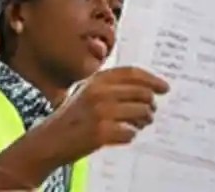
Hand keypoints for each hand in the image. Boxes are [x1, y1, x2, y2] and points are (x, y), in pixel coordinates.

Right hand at [34, 66, 170, 164]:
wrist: (49, 141)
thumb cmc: (73, 118)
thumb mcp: (88, 92)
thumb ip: (113, 87)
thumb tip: (149, 89)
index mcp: (97, 80)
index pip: (133, 73)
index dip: (152, 79)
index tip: (164, 87)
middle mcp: (100, 92)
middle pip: (142, 93)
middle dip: (151, 104)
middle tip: (150, 112)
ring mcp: (101, 112)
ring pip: (141, 112)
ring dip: (144, 120)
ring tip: (139, 124)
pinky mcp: (101, 132)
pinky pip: (131, 132)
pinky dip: (131, 135)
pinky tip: (123, 135)